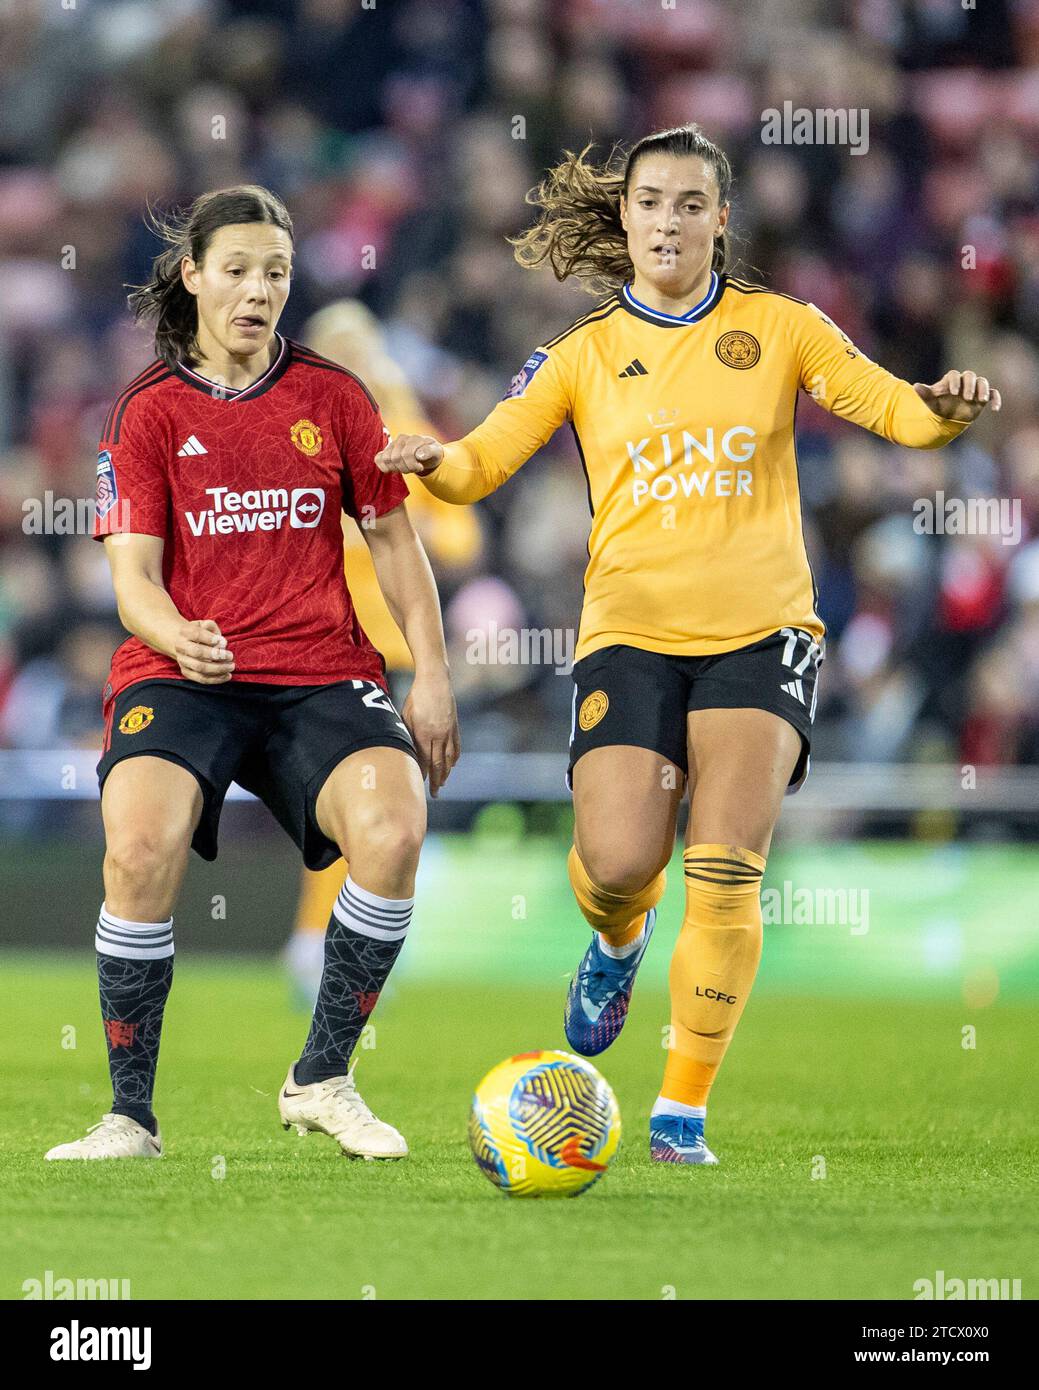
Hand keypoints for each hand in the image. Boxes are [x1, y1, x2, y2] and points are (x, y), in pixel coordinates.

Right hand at [174, 619, 233, 683]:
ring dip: (218, 668)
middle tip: (230, 656)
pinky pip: (201, 678)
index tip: (223, 642)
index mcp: (185, 632)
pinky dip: (215, 679)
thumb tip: (221, 642)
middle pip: (197, 652)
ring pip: (200, 667)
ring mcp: (182, 660)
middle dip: (216, 655)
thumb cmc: (199, 632)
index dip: (210, 638)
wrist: (181, 641)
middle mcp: (181, 646)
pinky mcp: (186, 671)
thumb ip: (212, 627)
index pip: (197, 634)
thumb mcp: (204, 624)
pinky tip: (227, 676)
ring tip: (231, 666)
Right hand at [374, 434, 443, 475]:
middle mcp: (402, 439)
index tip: (420, 467)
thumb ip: (429, 451)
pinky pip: (378, 459)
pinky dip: (384, 467)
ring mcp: (392, 445)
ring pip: (386, 459)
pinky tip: (393, 469)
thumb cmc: (431, 452)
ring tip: (406, 468)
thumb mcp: (436, 451)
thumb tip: (419, 454)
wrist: (426, 453)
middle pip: (396, 458)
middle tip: (414, 468)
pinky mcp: (386, 451)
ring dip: (397, 469)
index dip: (413, 465)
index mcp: (414, 438)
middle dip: (406, 468)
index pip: (407, 454)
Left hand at [401, 668, 459, 796]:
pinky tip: (452, 765)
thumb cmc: (416, 697)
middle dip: (436, 781)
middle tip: (434, 793)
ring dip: (446, 773)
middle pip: (439, 764)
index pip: (424, 761)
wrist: (435, 680)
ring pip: (449, 758)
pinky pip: (457, 747)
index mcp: (424, 733)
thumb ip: (408, 735)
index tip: (419, 785)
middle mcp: (439, 735)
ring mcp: (449, 731)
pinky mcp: (455, 726)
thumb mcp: (406, 716)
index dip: (422, 775)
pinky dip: (454, 759)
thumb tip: (408, 753)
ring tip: (442, 783)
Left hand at [914, 371, 1001, 422]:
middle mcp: (964, 382)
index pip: (954, 375)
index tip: (954, 392)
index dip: (954, 381)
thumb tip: (915, 386)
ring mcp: (974, 389)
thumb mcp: (931, 402)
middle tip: (966, 398)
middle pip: (970, 376)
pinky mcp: (983, 398)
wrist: (948, 418)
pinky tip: (995, 409)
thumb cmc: (939, 407)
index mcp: (951, 380)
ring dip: (983, 389)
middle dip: (969, 385)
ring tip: (980, 400)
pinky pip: (993, 394)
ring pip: (982, 382)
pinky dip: (996, 399)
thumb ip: (925, 394)